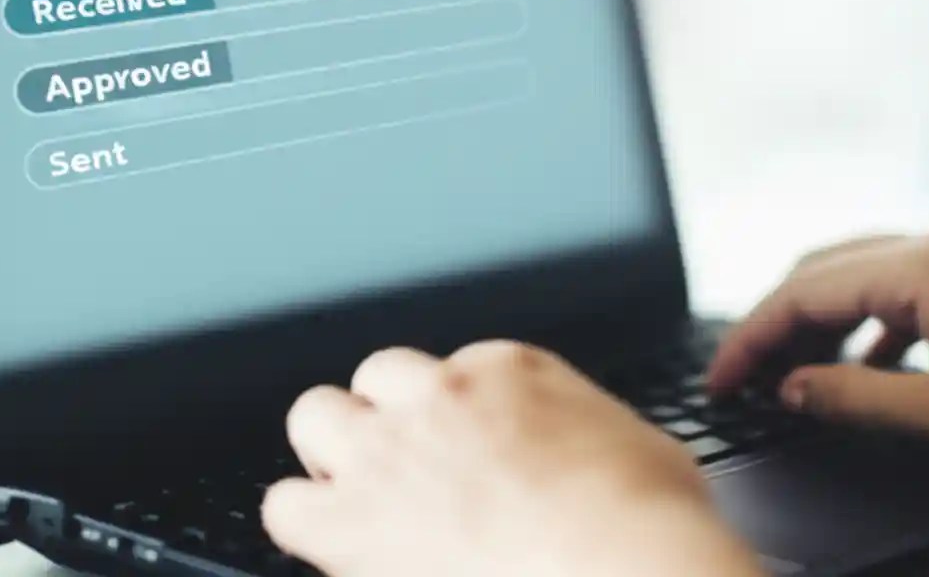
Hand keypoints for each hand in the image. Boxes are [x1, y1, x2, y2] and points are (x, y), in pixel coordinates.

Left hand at [264, 341, 760, 576]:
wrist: (624, 569)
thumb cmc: (646, 523)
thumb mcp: (636, 447)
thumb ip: (583, 435)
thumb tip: (583, 454)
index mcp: (505, 372)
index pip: (449, 372)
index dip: (450, 416)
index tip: (461, 450)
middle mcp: (437, 399)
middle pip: (375, 378)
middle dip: (381, 416)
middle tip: (402, 466)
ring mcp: (389, 456)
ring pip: (314, 416)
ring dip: (332, 454)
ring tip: (355, 496)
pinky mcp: (352, 523)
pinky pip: (282, 506)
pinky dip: (301, 522)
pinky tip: (333, 544)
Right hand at [707, 227, 928, 460]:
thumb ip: (855, 398)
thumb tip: (790, 388)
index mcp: (926, 266)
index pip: (805, 290)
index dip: (750, 336)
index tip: (720, 379)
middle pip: (822, 269)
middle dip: (774, 322)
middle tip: (743, 377)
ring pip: (856, 271)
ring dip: (816, 319)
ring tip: (789, 373)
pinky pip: (898, 283)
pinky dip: (863, 321)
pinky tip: (861, 365)